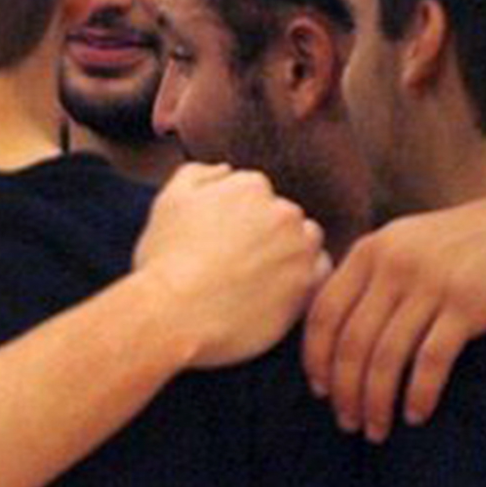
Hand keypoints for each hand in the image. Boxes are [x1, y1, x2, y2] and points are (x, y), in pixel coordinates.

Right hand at [134, 163, 328, 367]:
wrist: (174, 316)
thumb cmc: (165, 261)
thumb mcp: (168, 202)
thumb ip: (197, 174)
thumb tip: (225, 170)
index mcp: (249, 186)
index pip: (254, 193)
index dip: (235, 218)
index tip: (220, 240)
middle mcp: (282, 211)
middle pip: (283, 216)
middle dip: (265, 233)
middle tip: (234, 262)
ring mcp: (299, 249)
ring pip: (305, 242)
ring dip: (288, 253)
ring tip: (253, 278)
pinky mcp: (308, 285)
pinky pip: (319, 273)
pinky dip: (302, 278)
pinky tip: (272, 291)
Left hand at [302, 195, 485, 440]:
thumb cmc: (448, 249)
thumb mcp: (397, 246)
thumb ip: (362, 279)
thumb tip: (323, 336)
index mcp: (368, 253)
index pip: (325, 313)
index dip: (316, 357)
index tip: (319, 391)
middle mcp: (393, 266)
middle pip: (353, 341)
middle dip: (345, 390)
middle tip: (347, 423)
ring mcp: (430, 285)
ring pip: (387, 356)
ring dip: (376, 401)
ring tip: (376, 430)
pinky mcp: (467, 306)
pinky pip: (431, 360)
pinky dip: (419, 393)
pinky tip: (416, 416)